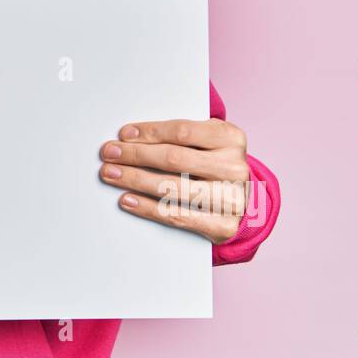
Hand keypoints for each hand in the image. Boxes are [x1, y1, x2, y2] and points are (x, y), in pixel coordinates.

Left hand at [98, 119, 248, 243]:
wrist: (247, 202)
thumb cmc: (217, 164)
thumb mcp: (209, 141)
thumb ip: (180, 136)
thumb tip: (130, 137)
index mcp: (230, 138)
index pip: (182, 132)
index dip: (149, 132)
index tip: (124, 135)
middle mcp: (234, 167)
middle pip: (174, 159)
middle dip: (135, 155)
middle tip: (109, 153)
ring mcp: (232, 198)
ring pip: (172, 188)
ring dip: (135, 180)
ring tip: (111, 175)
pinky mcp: (224, 226)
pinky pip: (178, 216)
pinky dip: (147, 208)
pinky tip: (127, 199)